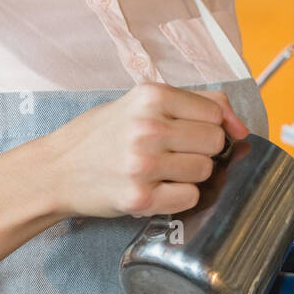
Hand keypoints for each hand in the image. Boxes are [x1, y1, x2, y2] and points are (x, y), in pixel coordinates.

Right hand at [37, 82, 250, 219]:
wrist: (53, 171)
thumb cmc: (101, 136)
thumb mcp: (141, 104)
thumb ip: (195, 104)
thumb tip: (240, 126)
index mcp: (151, 96)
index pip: (215, 113)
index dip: (209, 126)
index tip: (190, 134)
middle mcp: (148, 127)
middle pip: (214, 142)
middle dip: (201, 151)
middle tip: (173, 154)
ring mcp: (143, 164)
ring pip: (205, 171)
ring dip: (189, 175)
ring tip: (161, 171)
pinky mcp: (138, 197)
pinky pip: (189, 197)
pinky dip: (178, 197)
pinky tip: (156, 189)